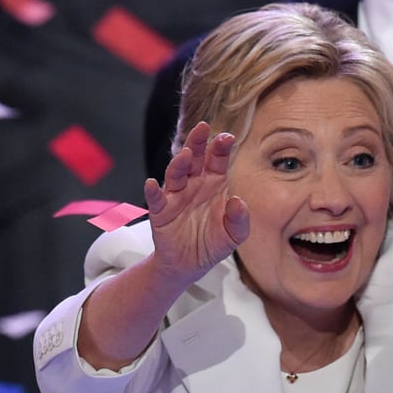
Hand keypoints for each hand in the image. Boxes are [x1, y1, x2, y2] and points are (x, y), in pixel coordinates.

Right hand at [143, 122, 250, 286]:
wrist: (190, 265)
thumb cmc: (213, 244)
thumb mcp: (235, 235)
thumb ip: (240, 219)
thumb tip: (237, 201)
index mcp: (214, 184)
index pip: (217, 161)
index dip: (220, 148)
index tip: (226, 137)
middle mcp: (194, 185)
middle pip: (195, 159)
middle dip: (198, 143)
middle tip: (202, 128)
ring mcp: (176, 197)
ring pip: (175, 174)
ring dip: (179, 164)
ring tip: (185, 155)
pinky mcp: (160, 212)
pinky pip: (155, 199)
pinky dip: (153, 191)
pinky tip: (152, 184)